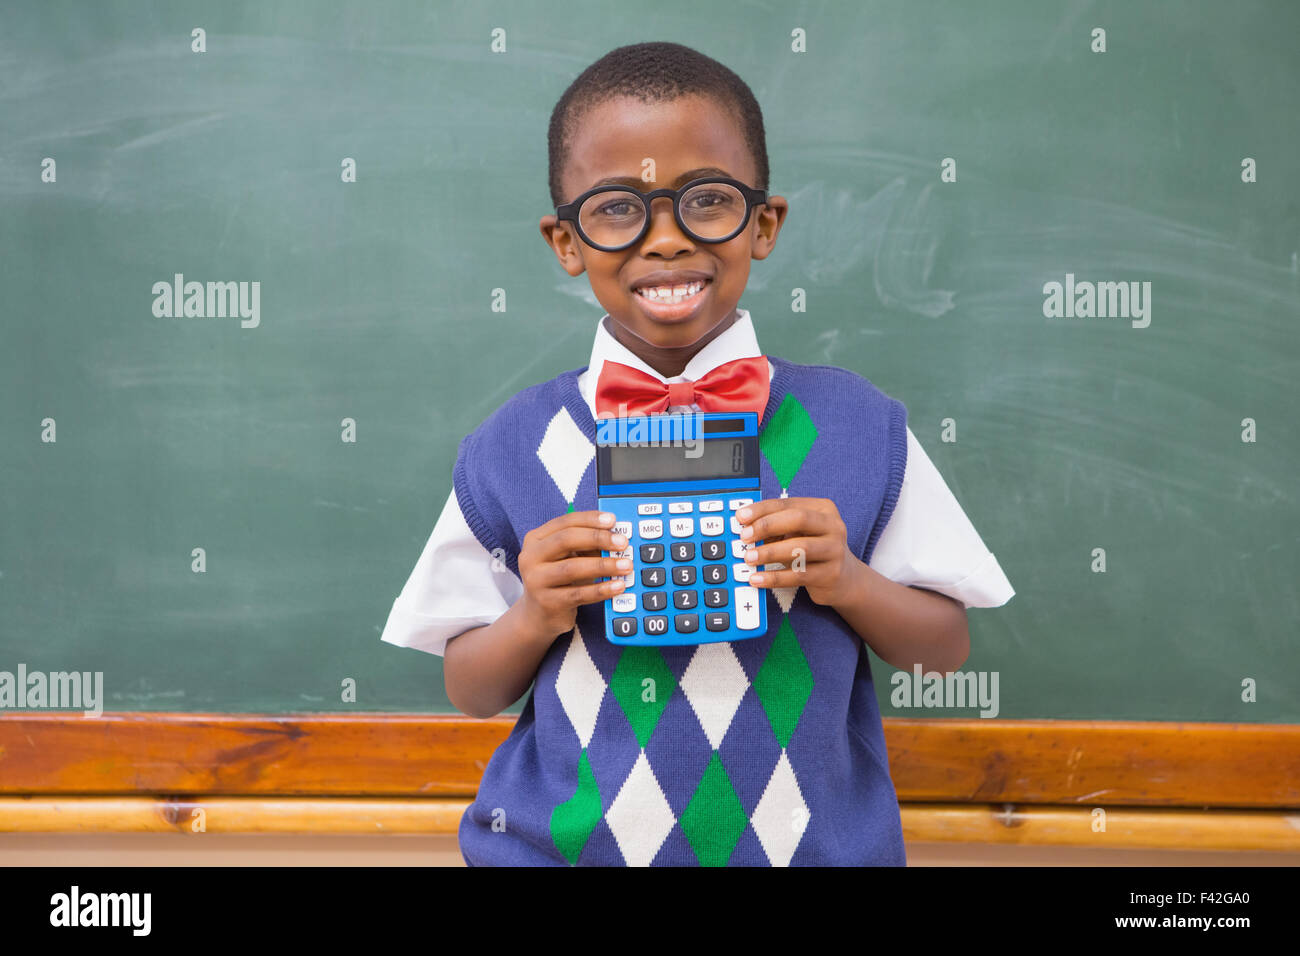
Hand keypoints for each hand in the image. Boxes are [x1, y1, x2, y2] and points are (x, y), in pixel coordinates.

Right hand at [516, 510, 629, 640]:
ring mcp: (536, 581)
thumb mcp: (569, 558)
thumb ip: (588, 545)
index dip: (590, 519)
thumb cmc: (560, 580)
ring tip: (626, 565)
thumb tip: (617, 537)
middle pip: (565, 540)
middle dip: (597, 538)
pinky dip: (601, 589)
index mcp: (536, 539)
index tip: (613, 520)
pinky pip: (578, 594)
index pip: (565, 522)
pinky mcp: (547, 603)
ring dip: (603, 565)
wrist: (539, 615)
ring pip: (572, 568)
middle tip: (622, 543)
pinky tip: (617, 586)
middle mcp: (530, 557)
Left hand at [736, 497, 858, 607]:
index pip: (788, 503)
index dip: (762, 509)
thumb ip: (775, 528)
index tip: (741, 517)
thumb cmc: (813, 552)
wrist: (844, 579)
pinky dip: (775, 577)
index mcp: (823, 509)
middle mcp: (833, 526)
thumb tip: (744, 527)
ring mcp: (835, 550)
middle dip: (767, 526)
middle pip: (798, 519)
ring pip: (800, 548)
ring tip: (749, 558)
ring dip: (769, 553)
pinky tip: (758, 579)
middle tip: (745, 537)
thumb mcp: (797, 534)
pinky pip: (799, 575)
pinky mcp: (831, 574)